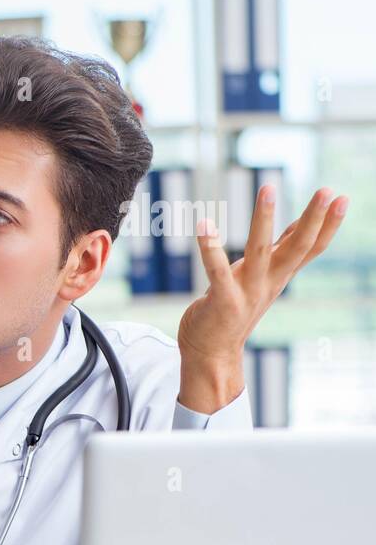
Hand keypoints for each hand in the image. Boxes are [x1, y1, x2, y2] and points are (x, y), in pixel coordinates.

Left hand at [177, 184, 347, 412]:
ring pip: (260, 251)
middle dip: (313, 219)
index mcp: (278, 277)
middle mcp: (268, 283)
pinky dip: (210, 247)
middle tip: (327, 190)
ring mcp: (247, 292)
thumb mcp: (262, 279)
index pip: (310, 248)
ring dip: (264, 220)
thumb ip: (278, 254)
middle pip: (297, 247)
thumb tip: (298, 226)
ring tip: (268, 189)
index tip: (341, 197)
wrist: (211, 355)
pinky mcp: (222, 300)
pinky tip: (204, 224)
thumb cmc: (232, 310)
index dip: (328, 224)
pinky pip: (216, 271)